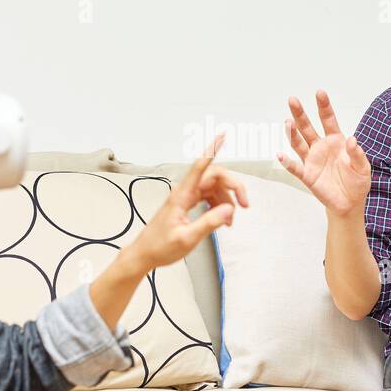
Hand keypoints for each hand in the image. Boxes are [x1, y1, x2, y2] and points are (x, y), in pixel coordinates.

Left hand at [123, 134, 248, 272]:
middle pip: (214, 177)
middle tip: (245, 205)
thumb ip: (209, 223)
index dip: (212, 149)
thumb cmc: (160, 247)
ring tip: (230, 222)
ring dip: (227, 201)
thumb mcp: (187, 238)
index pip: (200, 166)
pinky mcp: (187, 204)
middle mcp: (184, 192)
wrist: (144, 254)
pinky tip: (222, 220)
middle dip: (233, 188)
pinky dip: (219, 206)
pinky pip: (208, 197)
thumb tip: (229, 210)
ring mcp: (185, 197)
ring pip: (214, 188)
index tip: (222, 135)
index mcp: (181, 195)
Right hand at [277, 90, 371, 217]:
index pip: (328, 119)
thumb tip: (351, 140)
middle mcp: (321, 147)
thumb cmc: (357, 181)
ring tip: (288, 122)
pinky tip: (280, 155)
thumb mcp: (363, 167)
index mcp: (336, 141)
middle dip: (300, 114)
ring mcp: (312, 160)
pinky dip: (287, 162)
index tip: (319, 92)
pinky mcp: (307, 176)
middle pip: (307, 127)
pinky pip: (295, 167)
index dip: (323, 106)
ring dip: (292, 133)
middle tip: (292, 99)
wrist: (350, 203)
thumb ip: (357, 153)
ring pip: (299, 143)